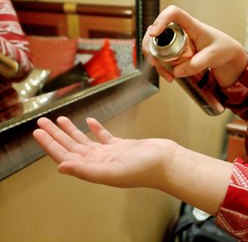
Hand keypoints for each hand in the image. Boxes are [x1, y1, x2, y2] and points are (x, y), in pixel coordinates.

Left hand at [33, 116, 178, 188]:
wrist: (166, 162)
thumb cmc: (144, 169)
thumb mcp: (112, 172)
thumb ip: (86, 171)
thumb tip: (60, 167)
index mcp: (94, 169)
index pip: (66, 156)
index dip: (50, 145)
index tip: (39, 132)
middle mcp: (99, 161)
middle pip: (71, 146)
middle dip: (56, 134)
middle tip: (42, 121)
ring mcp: (110, 153)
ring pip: (85, 140)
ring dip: (71, 130)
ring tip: (60, 119)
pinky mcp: (121, 145)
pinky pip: (104, 135)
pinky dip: (96, 128)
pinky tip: (89, 120)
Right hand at [142, 5, 247, 87]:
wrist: (228, 56)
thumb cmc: (223, 49)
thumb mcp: (212, 57)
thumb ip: (196, 64)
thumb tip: (176, 71)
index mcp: (192, 25)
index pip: (173, 13)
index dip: (161, 20)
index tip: (154, 34)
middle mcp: (180, 31)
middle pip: (157, 32)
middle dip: (150, 47)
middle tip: (154, 63)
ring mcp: (176, 41)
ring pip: (157, 47)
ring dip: (156, 61)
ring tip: (168, 76)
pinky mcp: (176, 52)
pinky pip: (163, 57)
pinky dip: (162, 67)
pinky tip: (170, 76)